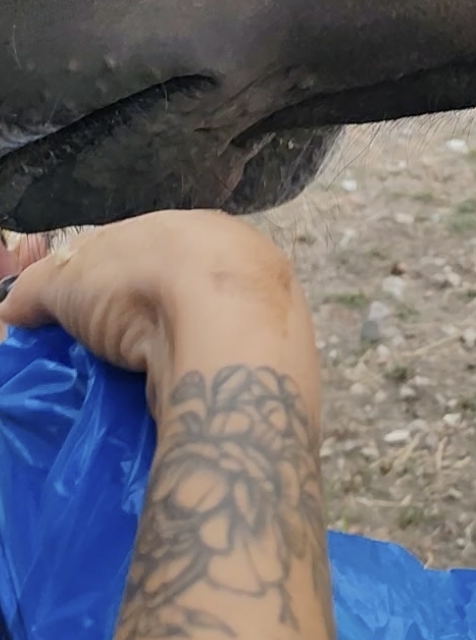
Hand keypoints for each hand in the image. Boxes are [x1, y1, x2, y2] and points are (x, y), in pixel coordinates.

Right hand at [0, 211, 318, 417]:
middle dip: (150, 327)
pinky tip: (180, 407)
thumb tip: (14, 311)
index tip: (87, 325)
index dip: (114, 288)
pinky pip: (235, 373)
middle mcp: (241, 263)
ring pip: (216, 336)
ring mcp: (271, 312)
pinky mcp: (285, 363)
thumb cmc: (145, 284)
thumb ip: (39, 290)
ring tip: (141, 393)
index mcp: (197, 231)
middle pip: (186, 297)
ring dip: (182, 359)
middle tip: (111, 365)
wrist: (227, 328)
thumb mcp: (70, 279)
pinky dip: (208, 388)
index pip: (150, 257)